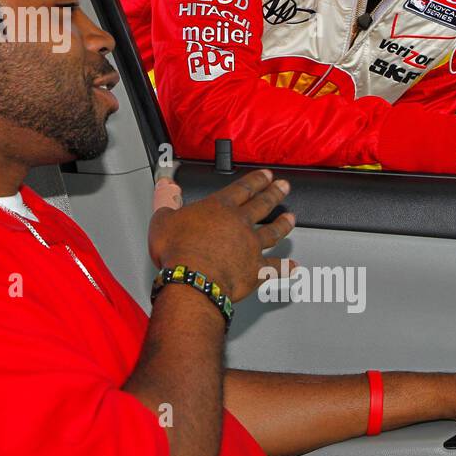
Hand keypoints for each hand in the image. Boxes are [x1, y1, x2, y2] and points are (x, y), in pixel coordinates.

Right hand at [146, 169, 296, 303]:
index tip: (265, 175)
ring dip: (283, 225)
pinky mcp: (256, 270)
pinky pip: (275, 268)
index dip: (255, 180)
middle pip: (263, 204)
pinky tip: (292, 266)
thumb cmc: (177, 252)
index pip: (242, 188)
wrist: (193, 280)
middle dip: (275, 193)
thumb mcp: (162, 220)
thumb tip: (165, 186)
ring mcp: (251, 247)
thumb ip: (166, 201)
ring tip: (291, 219)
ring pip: (273, 232)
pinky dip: (285, 267)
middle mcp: (240, 224)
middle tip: (284, 187)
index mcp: (219, 208)